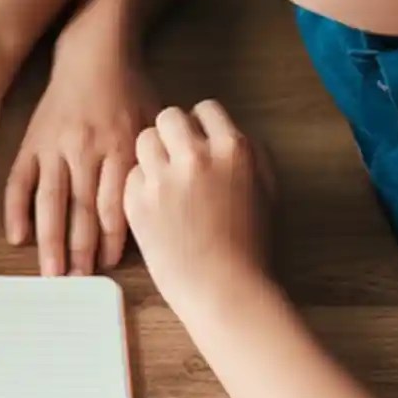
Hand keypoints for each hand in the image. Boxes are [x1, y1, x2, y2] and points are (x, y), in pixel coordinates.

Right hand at [5, 56, 158, 275]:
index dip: (111, 237)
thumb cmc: (130, 93)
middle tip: (78, 281)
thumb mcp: (152, 123)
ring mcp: (55, 148)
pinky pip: (19, 180)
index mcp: (120, 146)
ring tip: (52, 272)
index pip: (114, 202)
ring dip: (50, 239)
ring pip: (50, 200)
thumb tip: (156, 210)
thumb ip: (152, 164)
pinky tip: (17, 237)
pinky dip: (15, 209)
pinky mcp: (32, 144)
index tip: (109, 266)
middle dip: (79, 249)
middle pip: (81, 208)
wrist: (95, 55)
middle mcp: (86, 150)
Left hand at [123, 100, 274, 308]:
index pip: (205, 109)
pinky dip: (139, 185)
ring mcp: (163, 178)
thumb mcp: (267, 189)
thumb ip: (250, 153)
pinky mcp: (137, 201)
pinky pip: (130, 174)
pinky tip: (154, 204)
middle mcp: (196, 157)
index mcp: (233, 149)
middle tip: (174, 157)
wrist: (223, 287)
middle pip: (168, 117)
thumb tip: (230, 133)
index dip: (200, 125)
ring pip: (143, 140)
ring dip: (151, 155)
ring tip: (162, 179)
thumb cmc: (250, 245)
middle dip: (171, 133)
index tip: (197, 141)